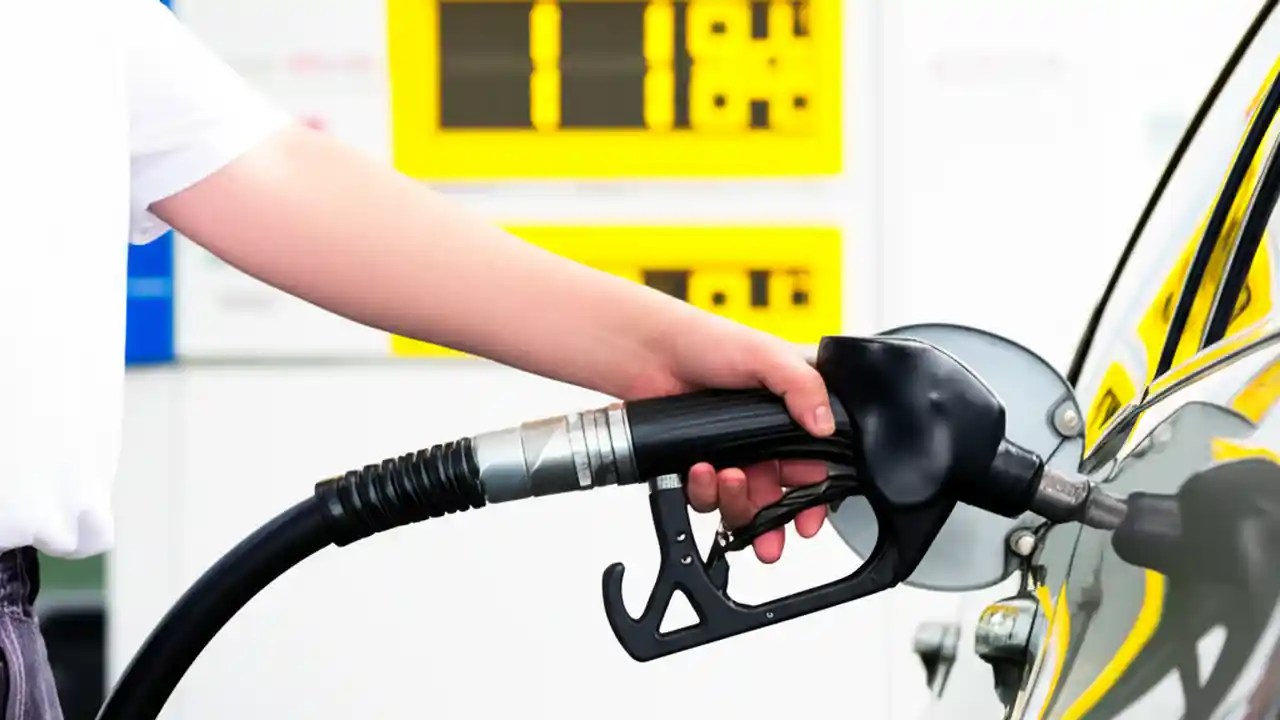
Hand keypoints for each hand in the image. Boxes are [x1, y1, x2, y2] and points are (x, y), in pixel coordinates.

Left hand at [623, 311, 836, 563]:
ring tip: (729, 478)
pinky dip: (706, 492)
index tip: (809, 518)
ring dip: (738, 502)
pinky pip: (707, 499)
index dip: (814, 498)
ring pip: (743, 504)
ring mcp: (730, 455)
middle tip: (772, 531)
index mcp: (788, 415)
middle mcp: (762, 440)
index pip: (813, 468)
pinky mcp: (698, 466)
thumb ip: (804, 386)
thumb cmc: (706, 341)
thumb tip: (826, 423)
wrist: (650, 352)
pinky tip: (702, 471)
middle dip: (775, 520)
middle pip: (778, 498)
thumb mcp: (767, 355)